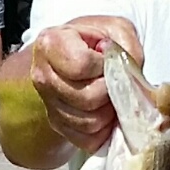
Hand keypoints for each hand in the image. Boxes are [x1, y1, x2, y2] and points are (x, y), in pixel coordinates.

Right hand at [27, 15, 142, 152]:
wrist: (75, 54)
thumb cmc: (97, 40)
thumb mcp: (116, 30)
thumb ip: (127, 47)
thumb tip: (126, 76)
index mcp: (51, 43)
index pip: (81, 65)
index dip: (104, 66)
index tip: (108, 60)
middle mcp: (42, 75)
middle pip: (86, 98)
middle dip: (111, 93)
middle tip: (115, 82)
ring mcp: (48, 104)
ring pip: (89, 123)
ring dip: (110, 112)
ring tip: (112, 96)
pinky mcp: (57, 125)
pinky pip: (87, 140)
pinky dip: (104, 130)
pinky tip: (106, 112)